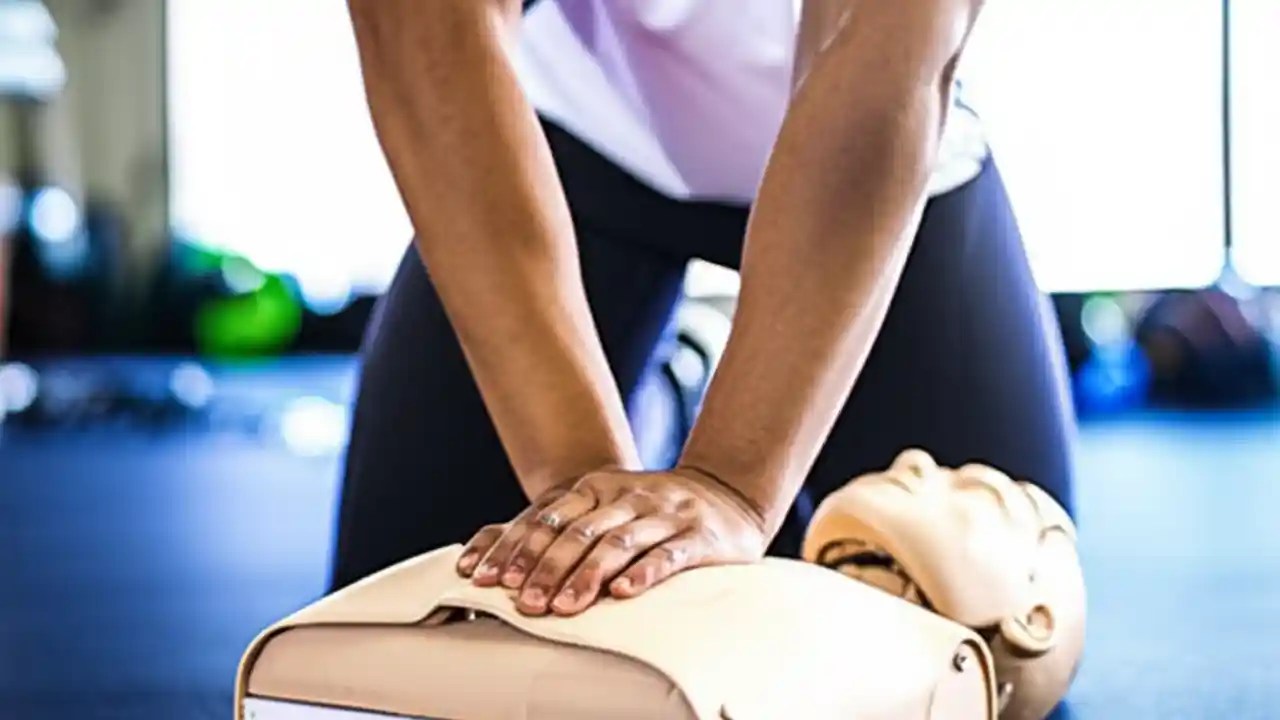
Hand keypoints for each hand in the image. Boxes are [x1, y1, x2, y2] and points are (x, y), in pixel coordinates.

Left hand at [456, 467, 768, 615]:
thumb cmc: (655, 507)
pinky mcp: (698, 535)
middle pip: (580, 532)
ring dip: (587, 577)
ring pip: (619, 544)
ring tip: (565, 606)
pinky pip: (668, 555)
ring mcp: (664, 513)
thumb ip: (568, 524)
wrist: (728, 491)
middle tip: (526, 603)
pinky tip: (624, 592)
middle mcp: (629, 496)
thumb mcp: (609, 503)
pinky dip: (644, 573)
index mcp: (599, 486)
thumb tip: (505, 562)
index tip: (493, 580)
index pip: (550, 517)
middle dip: (547, 569)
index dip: (519, 548)